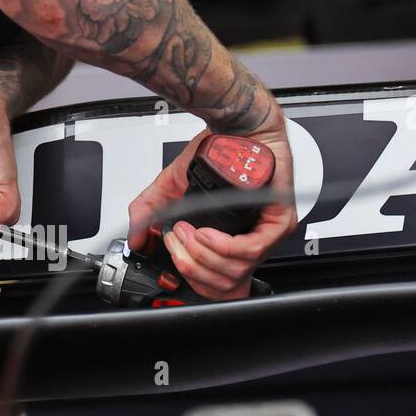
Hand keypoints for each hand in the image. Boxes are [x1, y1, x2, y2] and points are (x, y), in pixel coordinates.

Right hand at [127, 115, 296, 300]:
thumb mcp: (173, 188)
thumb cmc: (217, 154)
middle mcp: (251, 243)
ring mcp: (267, 235)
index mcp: (231, 244)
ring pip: (235, 269)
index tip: (170, 274)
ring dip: (201, 254)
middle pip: (223, 284)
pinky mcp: (279, 222)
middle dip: (189, 266)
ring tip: (186, 231)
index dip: (193, 285)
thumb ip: (150, 214)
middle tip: (174, 240)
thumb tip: (136, 239)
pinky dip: (222, 246)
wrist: (237, 127)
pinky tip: (205, 232)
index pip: (220, 288)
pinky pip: (250, 249)